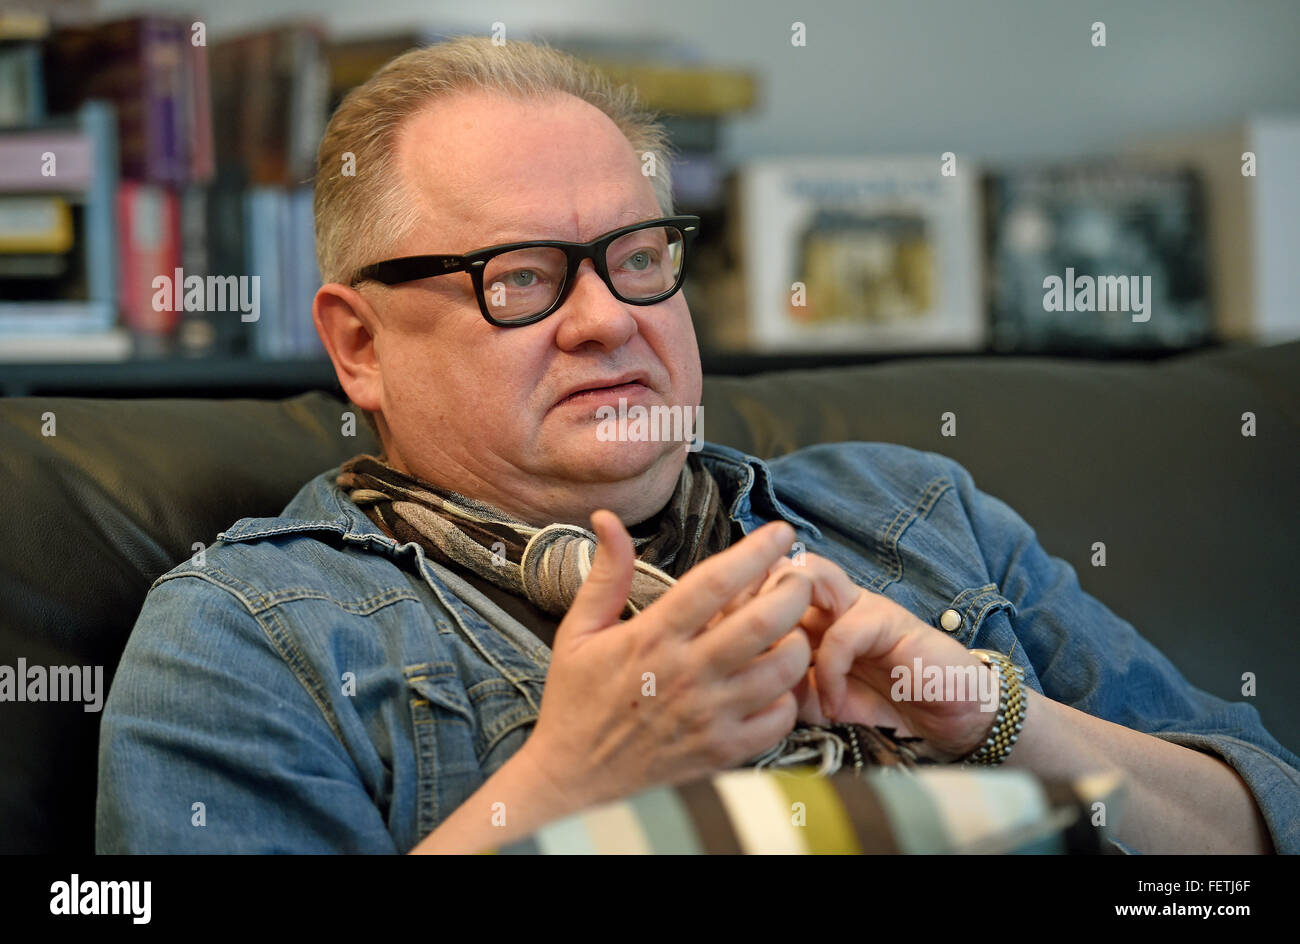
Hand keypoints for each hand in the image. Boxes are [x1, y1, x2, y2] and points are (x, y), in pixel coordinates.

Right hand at [522, 512, 813, 809]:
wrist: (570, 777)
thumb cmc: (575, 698)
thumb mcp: (578, 630)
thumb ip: (606, 573)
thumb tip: (608, 517)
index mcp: (652, 637)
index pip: (716, 582)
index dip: (756, 551)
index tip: (780, 532)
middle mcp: (686, 674)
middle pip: (763, 623)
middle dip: (793, 592)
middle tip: (799, 578)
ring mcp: (709, 717)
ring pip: (782, 670)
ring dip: (797, 642)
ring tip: (791, 628)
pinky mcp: (722, 752)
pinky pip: (780, 719)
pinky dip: (789, 697)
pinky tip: (775, 682)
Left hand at [758, 553, 998, 762]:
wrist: (950, 714)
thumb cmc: (885, 702)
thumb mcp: (823, 700)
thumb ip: (789, 689)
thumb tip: (748, 690)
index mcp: (813, 612)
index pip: (764, 585)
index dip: (737, 604)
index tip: (714, 640)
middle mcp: (833, 600)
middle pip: (779, 568)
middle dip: (753, 601)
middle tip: (738, 648)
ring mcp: (860, 604)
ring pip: (810, 578)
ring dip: (789, 617)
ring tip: (782, 665)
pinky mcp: (888, 621)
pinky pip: (842, 634)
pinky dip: (829, 672)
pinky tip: (832, 704)